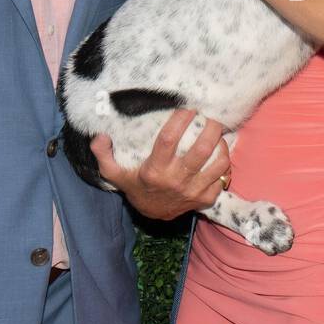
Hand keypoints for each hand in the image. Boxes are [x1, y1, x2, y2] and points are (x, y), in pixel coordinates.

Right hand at [90, 108, 230, 219]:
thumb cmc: (135, 186)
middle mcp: (176, 181)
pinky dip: (224, 162)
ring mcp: (193, 191)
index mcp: (155, 171)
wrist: (152, 214)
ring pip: (217, 163)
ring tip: (216, 132)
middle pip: (201, 150)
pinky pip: (222, 177)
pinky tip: (220, 151)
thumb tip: (99, 136)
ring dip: (220, 144)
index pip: (168, 140)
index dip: (179, 121)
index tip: (186, 109)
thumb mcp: (114, 173)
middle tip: (209, 117)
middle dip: (210, 129)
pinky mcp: (206, 199)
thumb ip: (103, 154)